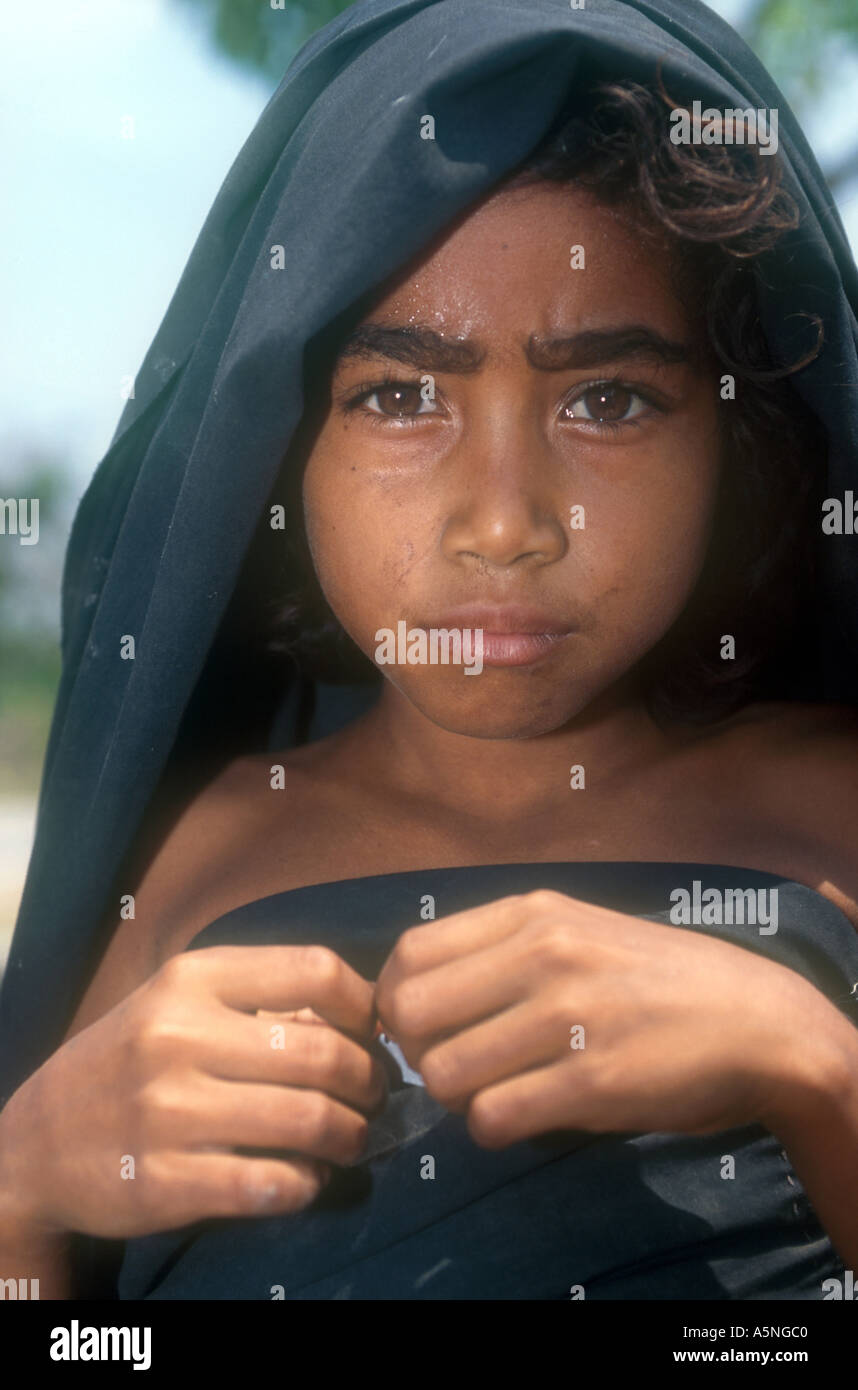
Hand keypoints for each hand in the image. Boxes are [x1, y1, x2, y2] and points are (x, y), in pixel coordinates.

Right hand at [0, 945, 386, 1239]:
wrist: (37, 1142)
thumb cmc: (131, 1061)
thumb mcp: (178, 1004)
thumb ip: (259, 1001)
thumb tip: (361, 1021)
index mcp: (190, 979)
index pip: (315, 969)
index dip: (363, 1004)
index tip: (370, 1031)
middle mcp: (177, 1037)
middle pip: (325, 1054)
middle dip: (369, 1082)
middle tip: (373, 1096)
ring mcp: (168, 1112)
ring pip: (310, 1122)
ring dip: (351, 1136)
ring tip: (351, 1139)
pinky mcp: (165, 1183)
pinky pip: (275, 1185)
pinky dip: (307, 1185)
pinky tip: (305, 1178)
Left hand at [373, 889, 818, 1148]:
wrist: (755, 1021)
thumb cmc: (655, 978)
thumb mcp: (577, 929)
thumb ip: (502, 948)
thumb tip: (414, 993)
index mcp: (532, 913)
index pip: (409, 952)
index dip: (396, 1000)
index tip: (423, 1027)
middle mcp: (542, 954)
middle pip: (410, 1013)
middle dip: (418, 1052)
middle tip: (455, 1066)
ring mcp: (568, 1016)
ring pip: (443, 1072)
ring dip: (457, 1097)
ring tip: (495, 1092)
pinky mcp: (593, 1081)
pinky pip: (492, 1117)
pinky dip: (493, 1128)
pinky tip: (523, 1118)